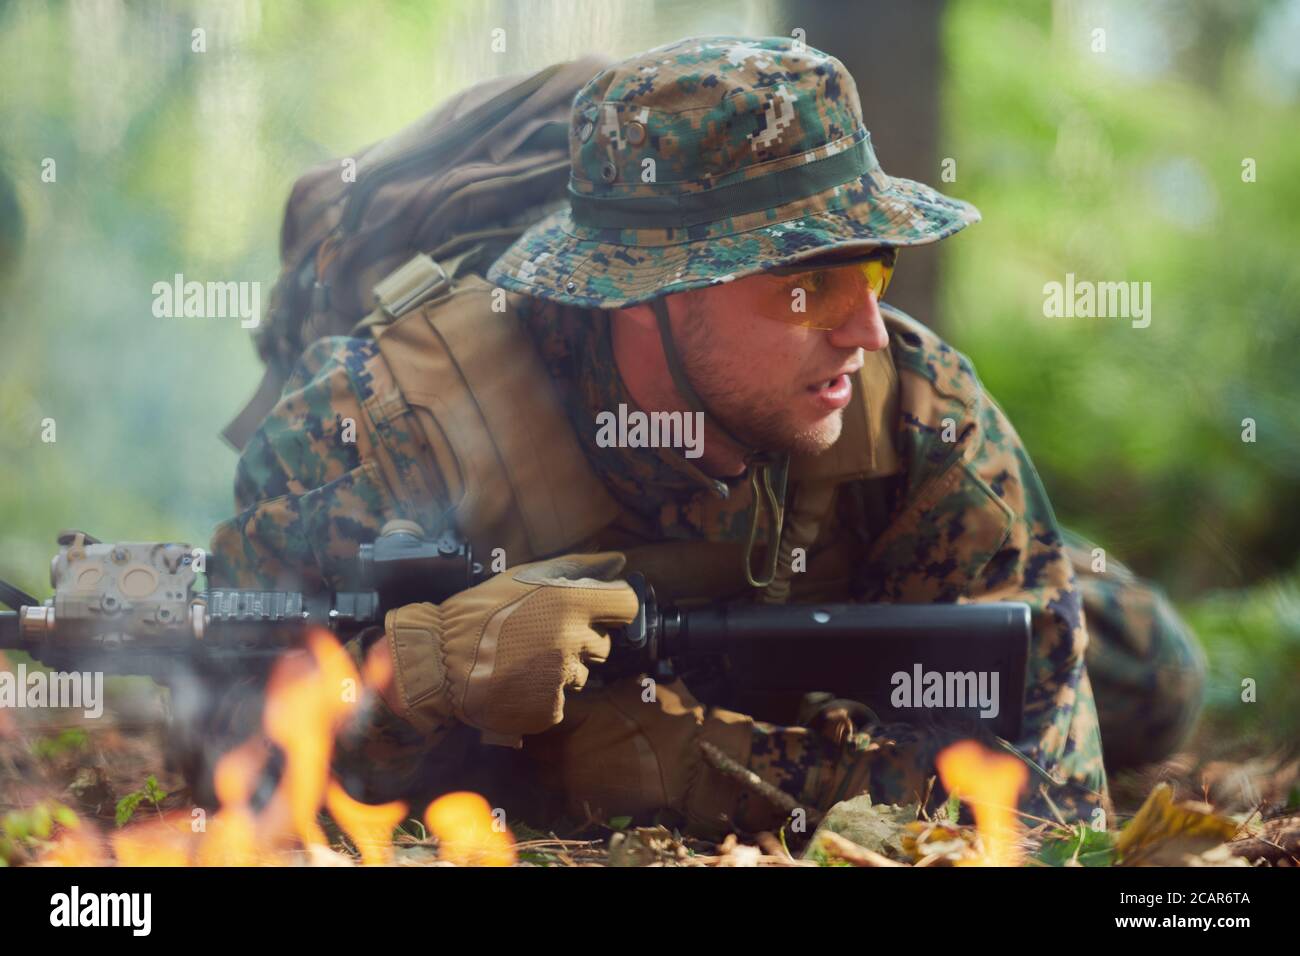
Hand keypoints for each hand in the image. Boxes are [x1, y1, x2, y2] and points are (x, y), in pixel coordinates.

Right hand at [379, 552, 637, 736]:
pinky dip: (543, 697)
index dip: (613, 609)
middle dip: (580, 641)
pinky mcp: (549, 708)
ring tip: (523, 661)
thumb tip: (619, 560)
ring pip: (580, 675)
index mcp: (569, 602)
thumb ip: (577, 567)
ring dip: (560, 669)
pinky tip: (517, 684)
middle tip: (540, 638)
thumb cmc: (480, 613)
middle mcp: (571, 639)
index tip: (598, 613)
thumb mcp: (525, 577)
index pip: (625, 605)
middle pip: (603, 644)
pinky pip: (560, 702)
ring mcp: (561, 677)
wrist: (439, 660)